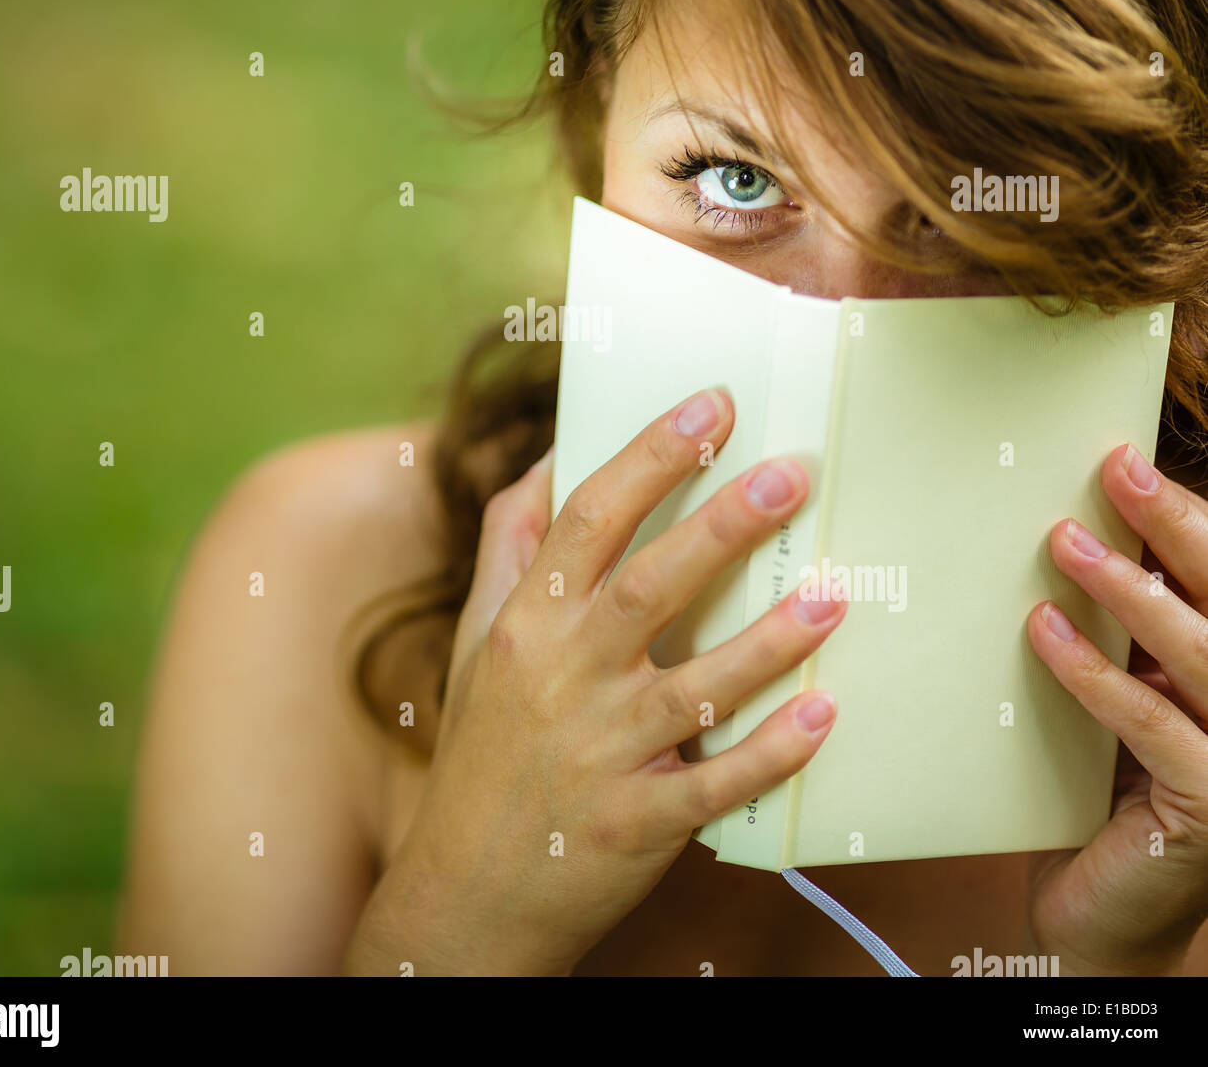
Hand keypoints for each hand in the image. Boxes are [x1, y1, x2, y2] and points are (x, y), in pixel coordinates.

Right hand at [342, 388, 846, 975]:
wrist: (466, 894)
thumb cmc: (481, 746)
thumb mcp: (475, 637)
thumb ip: (511, 544)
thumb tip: (552, 457)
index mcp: (527, 623)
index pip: (589, 519)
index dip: (651, 457)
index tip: (711, 405)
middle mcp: (563, 679)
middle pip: (649, 587)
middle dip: (722, 525)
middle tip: (793, 473)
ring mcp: (601, 755)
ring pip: (694, 689)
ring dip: (766, 641)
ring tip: (831, 594)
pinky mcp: (637, 824)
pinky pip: (714, 787)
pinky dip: (768, 754)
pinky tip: (822, 715)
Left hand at [1026, 443, 1207, 974]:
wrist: (1110, 913)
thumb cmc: (1108, 799)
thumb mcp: (1123, 704)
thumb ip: (1124, 644)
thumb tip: (1072, 545)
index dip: (1190, 520)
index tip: (1131, 463)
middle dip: (1179, 528)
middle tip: (1118, 472)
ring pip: (1198, 652)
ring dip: (1131, 589)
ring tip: (1067, 541)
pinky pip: (1151, 723)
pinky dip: (1095, 672)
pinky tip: (1045, 631)